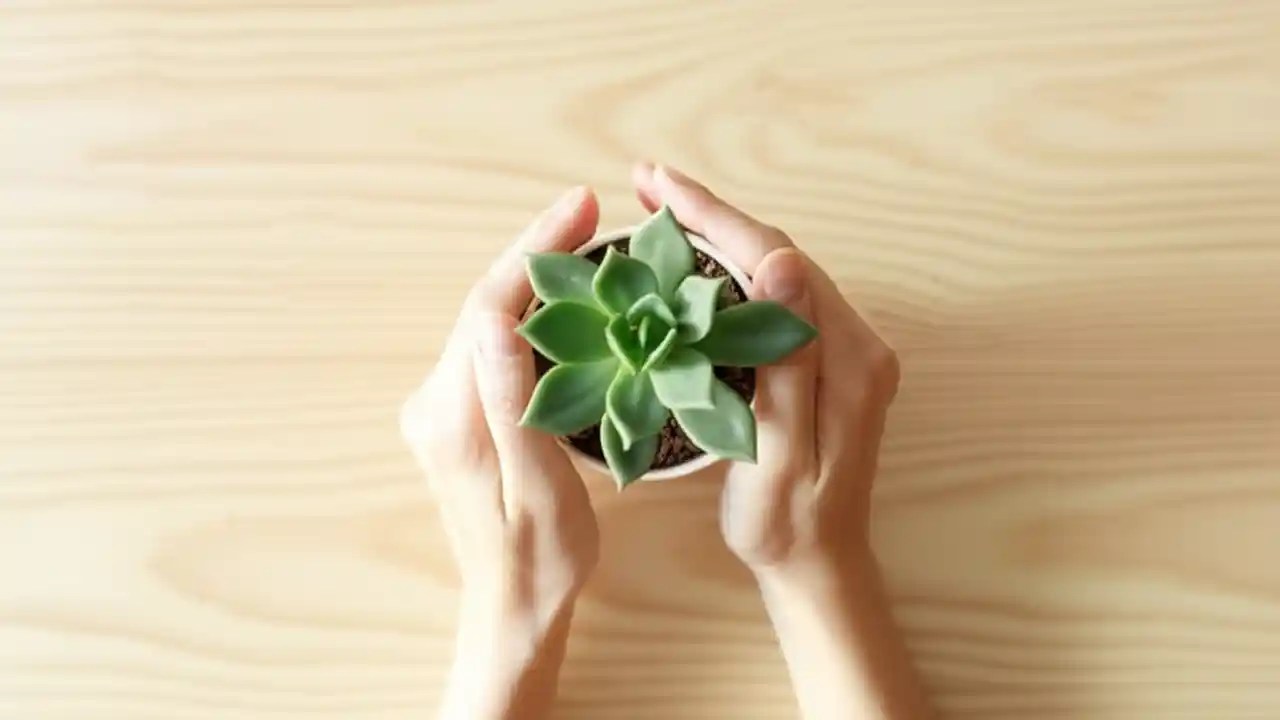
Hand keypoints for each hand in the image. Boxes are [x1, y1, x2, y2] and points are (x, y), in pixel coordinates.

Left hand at [400, 188, 601, 719]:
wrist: (511, 604)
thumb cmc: (543, 557)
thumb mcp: (537, 487)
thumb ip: (511, 403)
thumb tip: (497, 317)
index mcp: (455, 417)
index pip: (489, 306)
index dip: (534, 250)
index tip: (583, 207)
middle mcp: (435, 403)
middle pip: (484, 302)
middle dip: (535, 250)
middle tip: (589, 208)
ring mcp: (440, 407)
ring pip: (487, 319)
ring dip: (532, 275)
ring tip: (584, 238)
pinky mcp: (455, 413)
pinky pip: (492, 344)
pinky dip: (529, 311)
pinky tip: (564, 295)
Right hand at [633, 164, 930, 719]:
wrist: (818, 563)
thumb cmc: (786, 523)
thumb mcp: (778, 452)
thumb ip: (789, 361)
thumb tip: (782, 263)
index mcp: (848, 360)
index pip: (777, 262)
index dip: (714, 217)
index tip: (659, 184)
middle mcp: (856, 342)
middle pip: (777, 254)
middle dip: (711, 214)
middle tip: (647, 183)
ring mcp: (844, 350)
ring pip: (776, 270)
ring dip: (720, 235)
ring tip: (662, 209)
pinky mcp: (827, 361)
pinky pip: (775, 298)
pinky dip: (732, 271)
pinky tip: (694, 264)